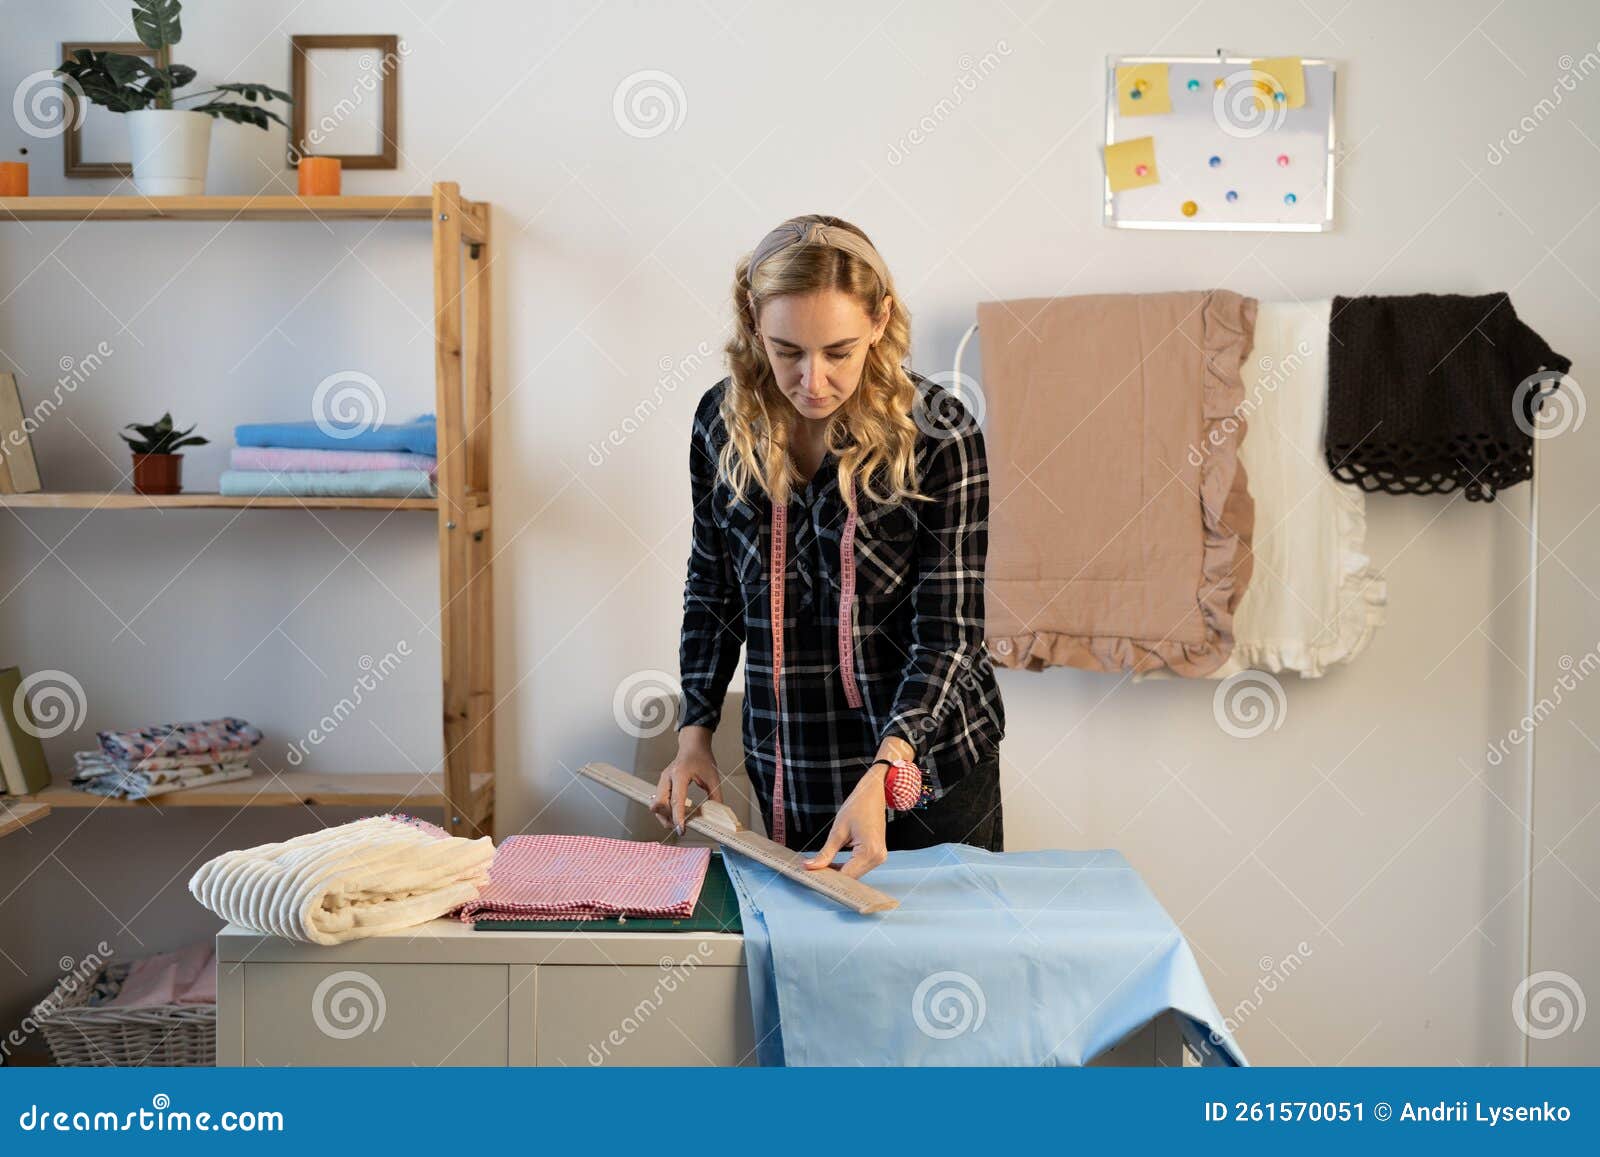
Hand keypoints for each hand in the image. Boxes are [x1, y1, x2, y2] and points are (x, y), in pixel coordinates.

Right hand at [653, 733, 722, 832]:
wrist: (693, 746)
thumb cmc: (702, 758)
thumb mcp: (713, 777)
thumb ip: (715, 797)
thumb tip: (717, 814)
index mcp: (680, 774)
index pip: (676, 800)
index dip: (678, 817)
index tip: (681, 830)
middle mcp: (667, 777)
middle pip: (659, 804)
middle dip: (667, 818)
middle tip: (679, 827)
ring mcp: (662, 781)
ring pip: (656, 805)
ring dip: (664, 816)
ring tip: (677, 823)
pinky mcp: (662, 785)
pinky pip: (658, 802)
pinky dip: (665, 811)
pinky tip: (676, 814)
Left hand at [804, 763, 888, 879]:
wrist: (874, 793)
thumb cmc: (858, 806)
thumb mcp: (838, 830)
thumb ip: (825, 852)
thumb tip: (810, 866)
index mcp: (869, 851)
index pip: (846, 875)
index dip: (828, 878)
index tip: (812, 878)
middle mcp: (877, 857)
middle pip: (851, 877)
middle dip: (832, 876)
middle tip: (812, 873)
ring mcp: (879, 857)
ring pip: (854, 873)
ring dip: (838, 872)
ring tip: (820, 868)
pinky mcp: (876, 854)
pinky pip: (858, 866)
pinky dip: (845, 866)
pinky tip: (831, 864)